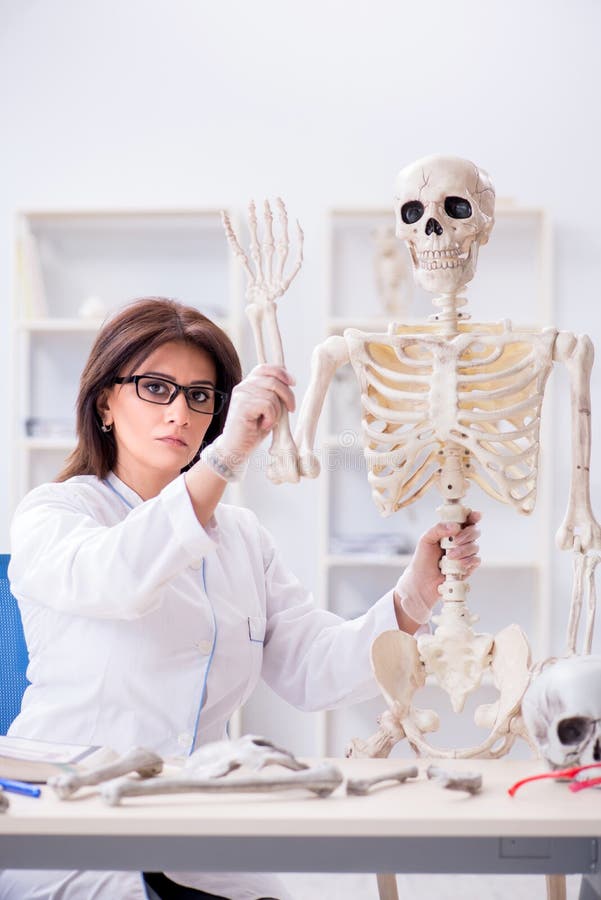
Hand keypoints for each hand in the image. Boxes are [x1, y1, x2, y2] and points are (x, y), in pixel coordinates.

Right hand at [217, 364, 295, 464]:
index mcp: (248, 384)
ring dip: (277, 412)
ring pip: (272, 395)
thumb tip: (288, 383)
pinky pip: (268, 406)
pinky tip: (262, 425)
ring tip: (268, 421)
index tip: (292, 382)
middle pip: (274, 381)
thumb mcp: (266, 408)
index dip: (281, 373)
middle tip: (291, 409)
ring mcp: (242, 395)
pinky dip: (271, 418)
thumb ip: (273, 394)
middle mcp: (243, 386)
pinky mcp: (243, 405)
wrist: (236, 447)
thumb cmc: (252, 430)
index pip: (265, 368)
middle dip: (288, 395)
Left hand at [394, 511, 480, 625]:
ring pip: (475, 546)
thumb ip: (438, 529)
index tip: (475, 516)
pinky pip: (476, 560)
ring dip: (464, 550)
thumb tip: (455, 526)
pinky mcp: (468, 567)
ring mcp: (465, 554)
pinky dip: (468, 561)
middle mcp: (460, 541)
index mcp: (450, 531)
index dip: (473, 516)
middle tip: (455, 541)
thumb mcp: (426, 540)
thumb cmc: (422, 560)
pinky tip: (458, 565)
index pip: (466, 520)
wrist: (421, 582)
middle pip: (475, 531)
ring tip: (449, 557)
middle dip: (467, 534)